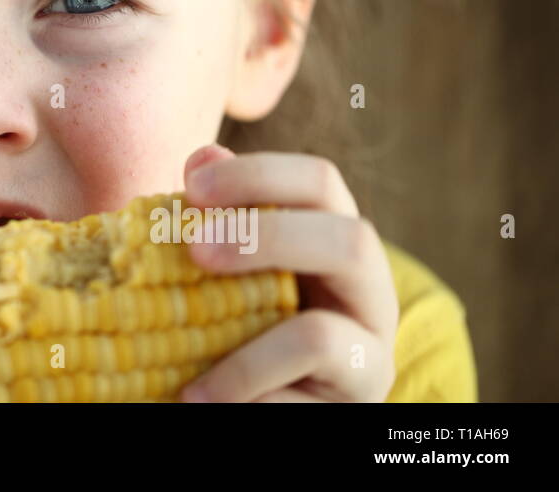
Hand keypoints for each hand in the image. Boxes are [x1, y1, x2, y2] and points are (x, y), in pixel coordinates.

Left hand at [177, 144, 398, 401]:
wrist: (268, 397)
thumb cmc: (242, 315)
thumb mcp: (230, 265)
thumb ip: (219, 215)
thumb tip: (203, 155)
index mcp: (333, 237)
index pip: (321, 183)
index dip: (259, 175)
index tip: (191, 187)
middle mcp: (367, 290)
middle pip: (351, 241)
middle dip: (267, 238)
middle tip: (195, 251)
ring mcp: (371, 353)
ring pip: (323, 337)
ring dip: (244, 358)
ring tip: (187, 381)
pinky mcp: (357, 402)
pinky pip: (297, 403)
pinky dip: (244, 399)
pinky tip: (200, 402)